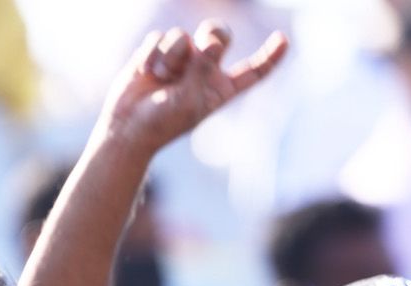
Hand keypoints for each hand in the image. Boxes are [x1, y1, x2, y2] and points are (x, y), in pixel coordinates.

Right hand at [100, 20, 288, 155]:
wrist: (126, 127)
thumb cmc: (161, 122)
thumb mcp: (190, 100)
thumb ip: (203, 68)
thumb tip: (211, 40)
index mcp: (221, 88)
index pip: (253, 70)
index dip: (270, 56)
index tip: (284, 40)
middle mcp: (204, 71)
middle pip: (219, 35)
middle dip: (213, 34)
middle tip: (205, 44)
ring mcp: (180, 60)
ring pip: (184, 37)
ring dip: (172, 57)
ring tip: (160, 79)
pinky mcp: (157, 53)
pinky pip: (160, 38)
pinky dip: (153, 55)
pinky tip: (146, 72)